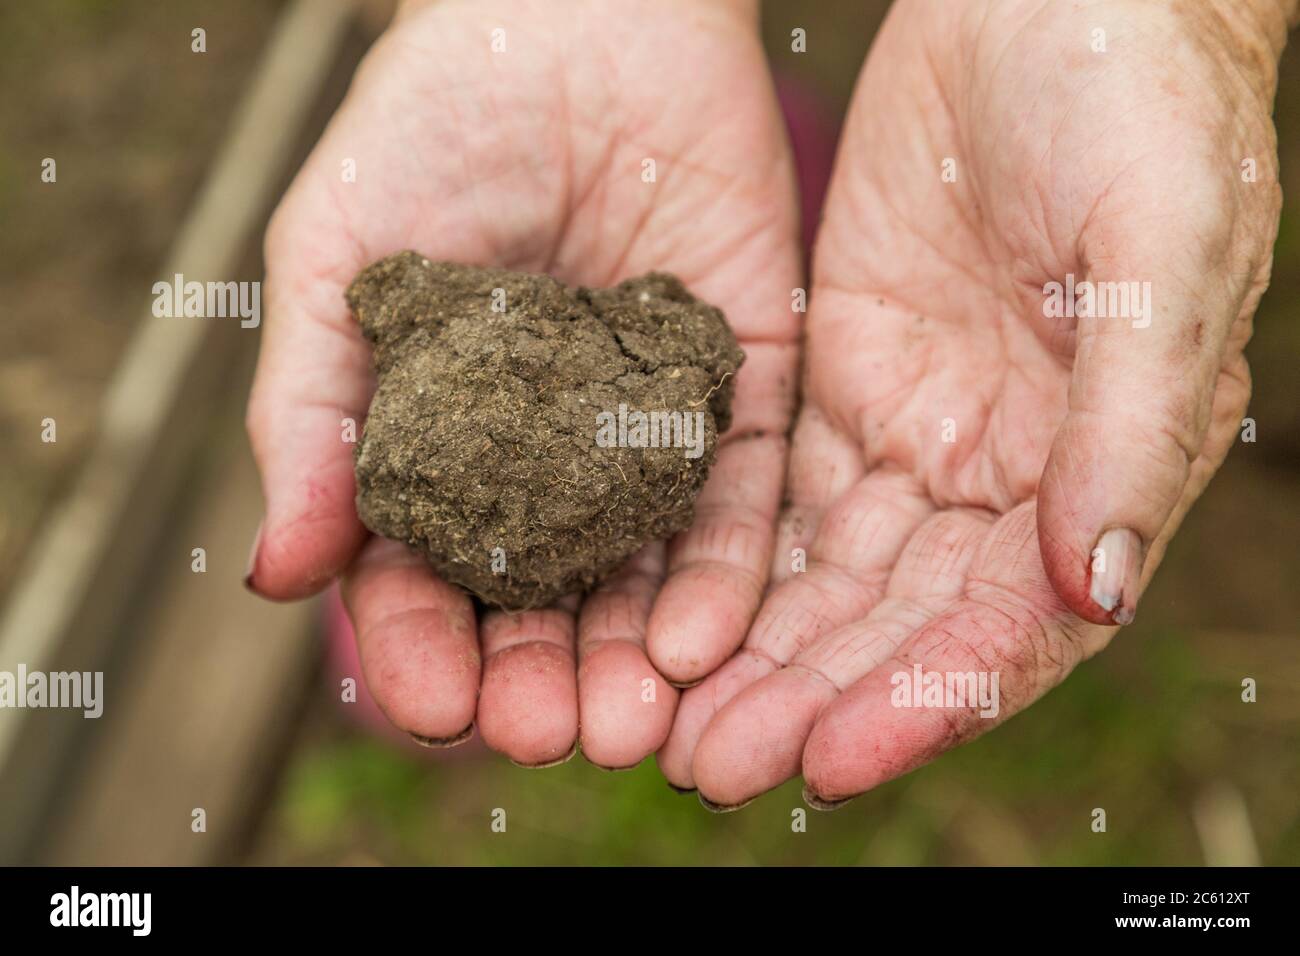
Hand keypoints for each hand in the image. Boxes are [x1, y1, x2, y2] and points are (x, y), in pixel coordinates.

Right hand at [244, 0, 801, 766]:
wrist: (575, 14)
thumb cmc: (432, 123)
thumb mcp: (339, 264)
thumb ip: (314, 416)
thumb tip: (278, 576)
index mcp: (443, 443)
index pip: (428, 575)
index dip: (423, 646)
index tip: (431, 705)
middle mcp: (548, 456)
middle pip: (545, 596)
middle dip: (543, 674)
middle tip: (546, 736)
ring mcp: (645, 429)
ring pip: (642, 571)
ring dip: (635, 656)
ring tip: (631, 726)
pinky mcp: (735, 387)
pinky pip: (737, 496)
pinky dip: (721, 571)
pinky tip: (701, 640)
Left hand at [661, 0, 1288, 806]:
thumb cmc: (1142, 104)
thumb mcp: (1162, 250)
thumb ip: (1133, 424)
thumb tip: (1099, 588)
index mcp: (1099, 463)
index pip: (1010, 622)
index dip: (924, 697)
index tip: (833, 760)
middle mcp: (1000, 474)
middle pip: (895, 622)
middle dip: (808, 699)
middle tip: (709, 768)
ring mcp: (912, 432)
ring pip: (823, 578)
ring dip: (752, 656)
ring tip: (667, 727)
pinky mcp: (837, 382)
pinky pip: (772, 493)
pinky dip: (724, 562)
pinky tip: (662, 615)